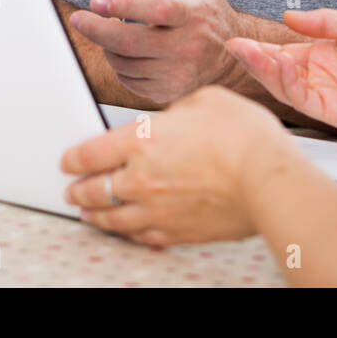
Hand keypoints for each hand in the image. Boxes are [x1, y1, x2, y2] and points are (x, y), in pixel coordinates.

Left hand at [62, 86, 298, 244]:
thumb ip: (176, 111)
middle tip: (72, 190)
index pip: (88, 153)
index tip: (67, 161)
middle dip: (78, 190)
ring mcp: (157, 210)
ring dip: (95, 216)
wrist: (269, 180)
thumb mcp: (205, 100)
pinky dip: (128, 233)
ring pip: (112, 219)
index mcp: (140, 139)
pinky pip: (141, 237)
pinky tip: (127, 231)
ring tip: (88, 215)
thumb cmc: (244, 137)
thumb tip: (170, 121)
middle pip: (93, 190)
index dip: (72, 158)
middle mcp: (140, 178)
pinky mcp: (178, 232)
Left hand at [69, 0, 243, 102]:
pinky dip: (118, 63)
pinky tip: (123, 50)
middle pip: (130, 41)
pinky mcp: (167, 93)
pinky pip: (129, 79)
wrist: (228, 60)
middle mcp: (187, 47)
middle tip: (78, 19)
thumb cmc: (206, 15)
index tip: (95, 0)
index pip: (157, 9)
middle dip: (97, 30)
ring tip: (107, 29)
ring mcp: (177, 74)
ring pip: (125, 62)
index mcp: (192, 14)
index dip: (124, 4)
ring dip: (107, 45)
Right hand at [226, 10, 336, 132]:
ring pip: (287, 88)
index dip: (261, 49)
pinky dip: (289, 85)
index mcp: (323, 55)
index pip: (283, 54)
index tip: (240, 40)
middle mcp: (321, 77)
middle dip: (256, 60)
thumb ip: (324, 21)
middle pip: (279, 72)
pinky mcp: (336, 114)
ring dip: (267, 72)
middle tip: (237, 47)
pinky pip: (305, 101)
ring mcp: (327, 96)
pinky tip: (280, 67)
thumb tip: (290, 16)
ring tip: (250, 55)